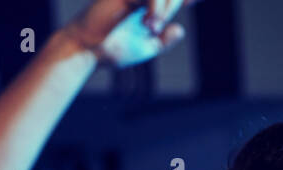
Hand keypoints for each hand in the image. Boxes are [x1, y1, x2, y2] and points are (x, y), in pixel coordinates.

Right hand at [59, 0, 196, 68]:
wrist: (88, 51)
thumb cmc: (110, 51)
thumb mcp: (144, 49)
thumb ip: (163, 41)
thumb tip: (180, 29)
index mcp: (148, 6)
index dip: (186, 0)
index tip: (194, 3)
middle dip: (173, 5)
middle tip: (156, 29)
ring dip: (164, 8)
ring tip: (152, 28)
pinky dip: (155, 8)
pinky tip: (149, 24)